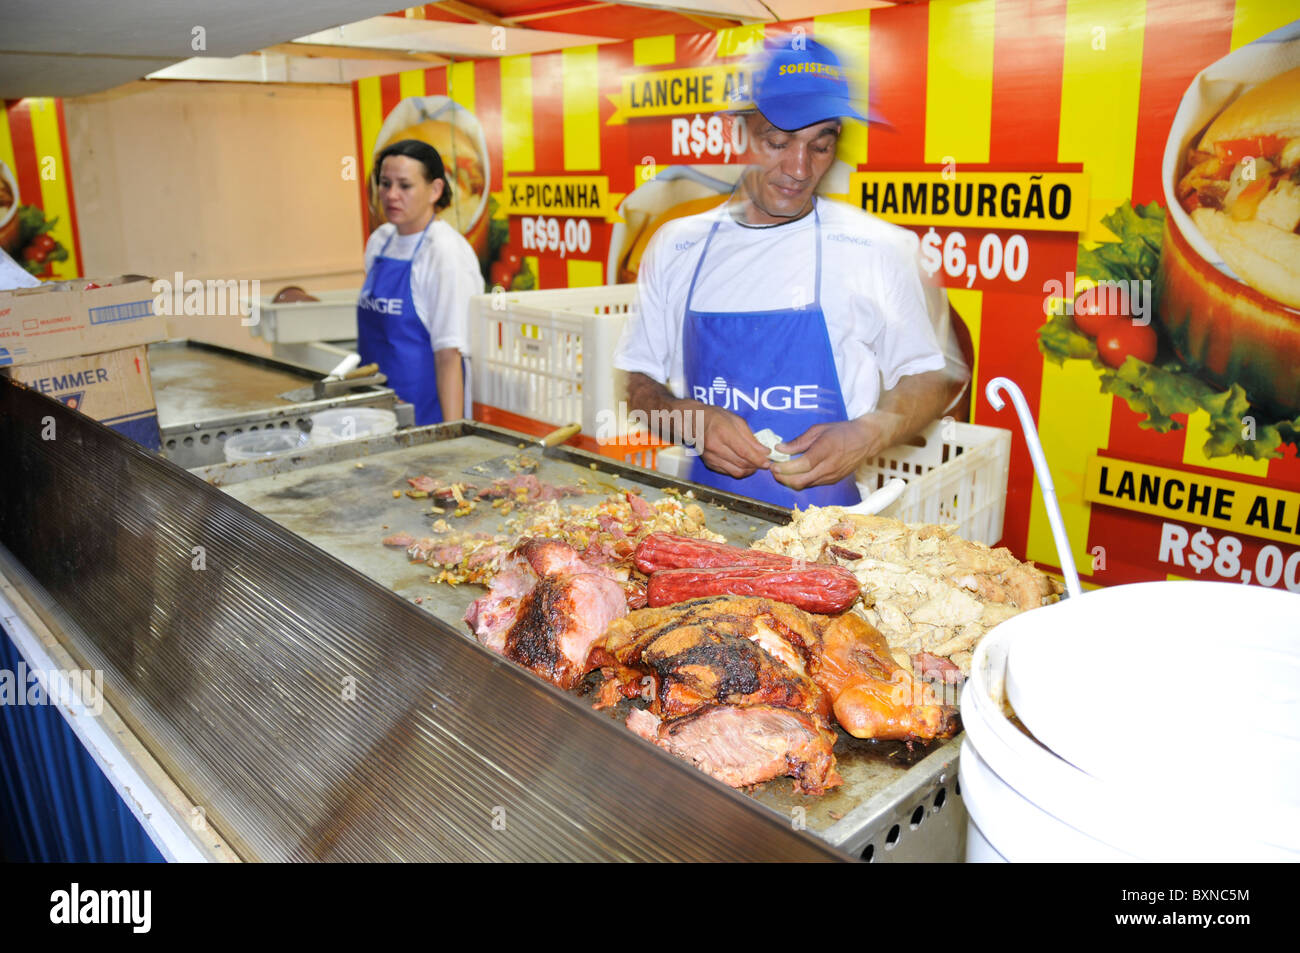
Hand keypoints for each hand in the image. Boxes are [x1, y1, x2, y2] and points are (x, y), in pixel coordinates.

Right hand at [693, 406, 771, 477]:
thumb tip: (765, 452)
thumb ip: (751, 438)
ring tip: (754, 464)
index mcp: (723, 432)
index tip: (768, 463)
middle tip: (764, 462)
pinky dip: (738, 470)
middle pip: (741, 463)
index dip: (758, 460)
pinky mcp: (709, 464)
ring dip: (748, 470)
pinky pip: (728, 472)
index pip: (744, 452)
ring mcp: (710, 457)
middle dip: (756, 465)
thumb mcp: (737, 421)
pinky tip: (742, 464)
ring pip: (735, 471)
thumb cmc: (717, 418)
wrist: (695, 422)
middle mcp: (715, 446)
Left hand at [770, 417, 886, 489]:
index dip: (785, 468)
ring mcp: (832, 476)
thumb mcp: (818, 430)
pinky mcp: (833, 481)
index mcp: (825, 451)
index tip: (773, 465)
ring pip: (805, 485)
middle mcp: (829, 467)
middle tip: (773, 471)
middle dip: (783, 478)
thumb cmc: (841, 431)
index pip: (801, 465)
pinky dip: (801, 481)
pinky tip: (795, 473)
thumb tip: (779, 449)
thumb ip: (798, 442)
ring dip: (790, 481)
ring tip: (781, 472)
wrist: (865, 440)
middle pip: (800, 481)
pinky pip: (812, 484)